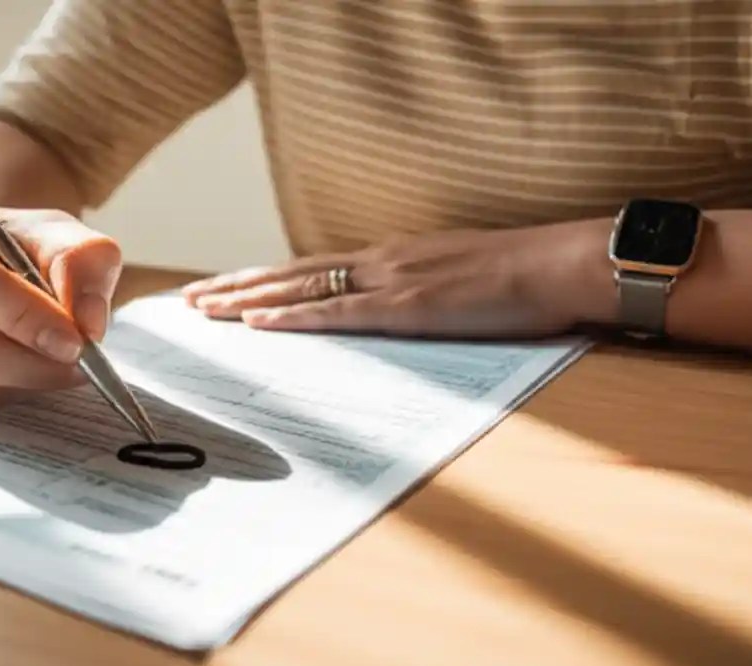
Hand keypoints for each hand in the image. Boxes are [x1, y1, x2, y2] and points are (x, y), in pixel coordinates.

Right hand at [0, 199, 120, 408]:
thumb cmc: (8, 244)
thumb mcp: (54, 232)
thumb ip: (81, 261)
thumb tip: (87, 323)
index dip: (18, 314)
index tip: (72, 340)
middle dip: (32, 360)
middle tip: (81, 360)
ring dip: (24, 380)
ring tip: (58, 361)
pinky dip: (4, 392)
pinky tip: (21, 368)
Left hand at [182, 220, 615, 337]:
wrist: (560, 264)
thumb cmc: (522, 276)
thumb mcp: (459, 277)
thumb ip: (422, 289)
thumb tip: (401, 309)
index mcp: (392, 256)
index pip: (312, 266)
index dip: (265, 277)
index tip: (227, 286)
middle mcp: (380, 260)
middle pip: (291, 272)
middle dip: (237, 285)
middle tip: (191, 298)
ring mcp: (389, 280)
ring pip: (299, 287)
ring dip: (246, 299)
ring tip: (203, 309)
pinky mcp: (405, 306)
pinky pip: (335, 312)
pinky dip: (291, 317)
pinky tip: (257, 322)